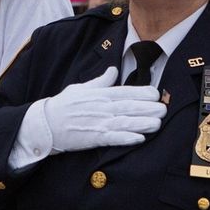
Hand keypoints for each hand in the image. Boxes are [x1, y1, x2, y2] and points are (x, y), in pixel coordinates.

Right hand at [38, 66, 167, 152]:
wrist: (45, 123)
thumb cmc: (63, 105)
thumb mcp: (81, 88)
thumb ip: (101, 80)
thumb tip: (114, 70)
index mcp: (100, 94)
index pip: (125, 92)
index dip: (142, 93)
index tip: (156, 94)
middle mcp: (101, 108)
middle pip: (129, 107)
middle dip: (148, 108)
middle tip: (164, 109)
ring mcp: (98, 123)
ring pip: (124, 122)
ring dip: (142, 123)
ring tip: (157, 124)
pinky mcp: (93, 138)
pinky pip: (113, 138)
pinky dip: (126, 138)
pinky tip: (139, 139)